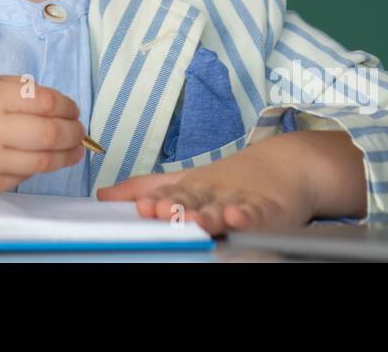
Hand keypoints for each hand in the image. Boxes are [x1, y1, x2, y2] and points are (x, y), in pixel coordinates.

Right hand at [0, 75, 86, 199]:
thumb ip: (8, 90)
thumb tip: (48, 101)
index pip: (45, 100)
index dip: (67, 105)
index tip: (73, 109)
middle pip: (52, 131)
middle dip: (75, 132)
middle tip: (80, 132)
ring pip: (43, 160)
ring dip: (66, 155)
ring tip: (73, 152)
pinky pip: (21, 178)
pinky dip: (35, 170)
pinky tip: (40, 163)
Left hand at [96, 136, 319, 235]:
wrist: (284, 167)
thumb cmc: (229, 180)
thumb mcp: (185, 181)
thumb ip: (144, 188)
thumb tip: (103, 196)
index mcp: (191, 188)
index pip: (170, 194)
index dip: (157, 200)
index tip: (142, 207)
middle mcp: (212, 194)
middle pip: (193, 201)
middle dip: (177, 207)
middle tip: (161, 211)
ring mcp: (238, 200)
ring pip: (220, 209)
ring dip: (206, 214)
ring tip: (194, 220)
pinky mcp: (265, 210)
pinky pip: (254, 214)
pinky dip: (246, 216)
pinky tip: (236, 217)